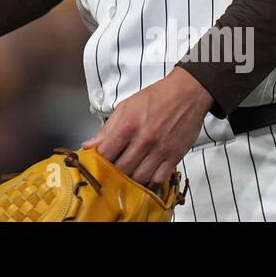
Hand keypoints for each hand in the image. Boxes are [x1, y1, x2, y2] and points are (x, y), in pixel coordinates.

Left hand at [82, 67, 212, 187]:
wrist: (186, 94)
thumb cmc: (155, 98)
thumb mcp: (126, 107)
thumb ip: (107, 129)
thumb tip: (88, 145)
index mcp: (128, 125)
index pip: (106, 153)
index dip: (98, 162)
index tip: (97, 164)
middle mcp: (144, 139)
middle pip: (122, 169)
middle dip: (114, 173)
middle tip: (111, 172)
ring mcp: (160, 150)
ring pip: (140, 178)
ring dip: (131, 180)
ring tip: (127, 175)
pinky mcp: (175, 156)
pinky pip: (159, 179)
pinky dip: (150, 182)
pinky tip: (145, 176)